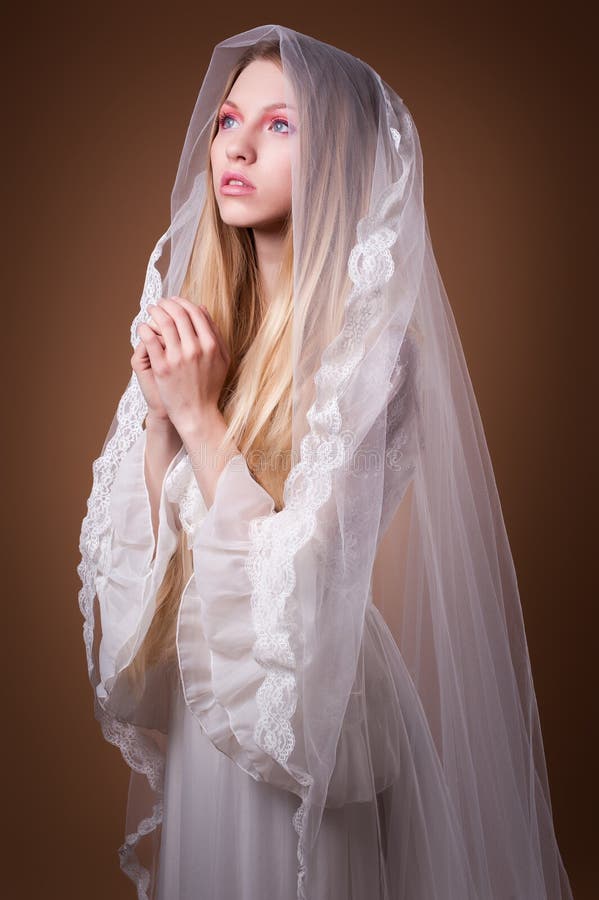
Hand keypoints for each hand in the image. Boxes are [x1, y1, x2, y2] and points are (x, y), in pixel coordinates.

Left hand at [136, 296, 230, 436]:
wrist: (197, 413)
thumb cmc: (210, 387)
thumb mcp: (221, 360)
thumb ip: (215, 334)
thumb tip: (203, 309)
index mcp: (210, 345)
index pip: (195, 313)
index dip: (183, 303)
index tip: (175, 301)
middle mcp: (195, 348)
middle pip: (179, 314)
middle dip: (168, 303)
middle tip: (161, 303)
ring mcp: (178, 358)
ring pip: (164, 322)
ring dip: (156, 311)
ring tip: (151, 310)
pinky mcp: (162, 367)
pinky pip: (150, 339)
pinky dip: (144, 328)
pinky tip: (142, 326)